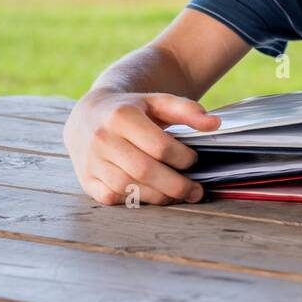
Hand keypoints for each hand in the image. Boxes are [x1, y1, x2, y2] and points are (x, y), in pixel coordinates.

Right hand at [63, 90, 218, 204]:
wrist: (89, 115)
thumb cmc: (132, 110)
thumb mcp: (158, 102)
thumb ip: (187, 110)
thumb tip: (215, 125)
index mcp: (121, 116)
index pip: (159, 146)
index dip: (182, 157)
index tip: (193, 160)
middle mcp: (102, 139)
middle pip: (144, 170)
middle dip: (176, 185)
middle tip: (195, 191)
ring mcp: (91, 161)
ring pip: (129, 188)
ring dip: (159, 196)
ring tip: (178, 195)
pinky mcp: (86, 180)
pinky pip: (113, 197)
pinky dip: (135, 200)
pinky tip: (152, 195)